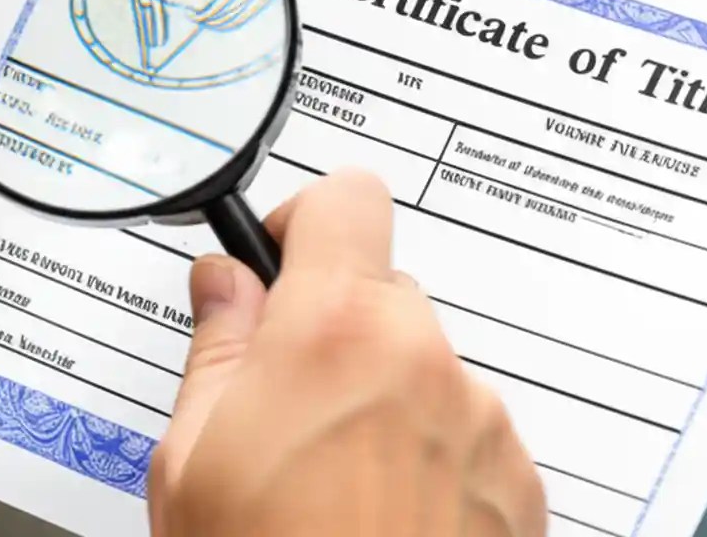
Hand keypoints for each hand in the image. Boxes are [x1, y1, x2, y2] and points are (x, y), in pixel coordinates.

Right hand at [149, 169, 546, 535]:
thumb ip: (214, 345)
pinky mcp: (515, 481)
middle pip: (382, 290)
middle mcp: (421, 362)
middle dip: (333, 325)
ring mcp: (479, 423)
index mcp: (333, 335)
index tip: (281, 258)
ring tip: (330, 477)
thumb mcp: (191, 457)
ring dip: (382, 392)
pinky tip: (378, 509)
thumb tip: (221, 283)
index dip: (306, 220)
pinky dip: (427, 449)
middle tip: (285, 397)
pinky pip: (465, 426)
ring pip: (423, 362)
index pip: (347, 200)